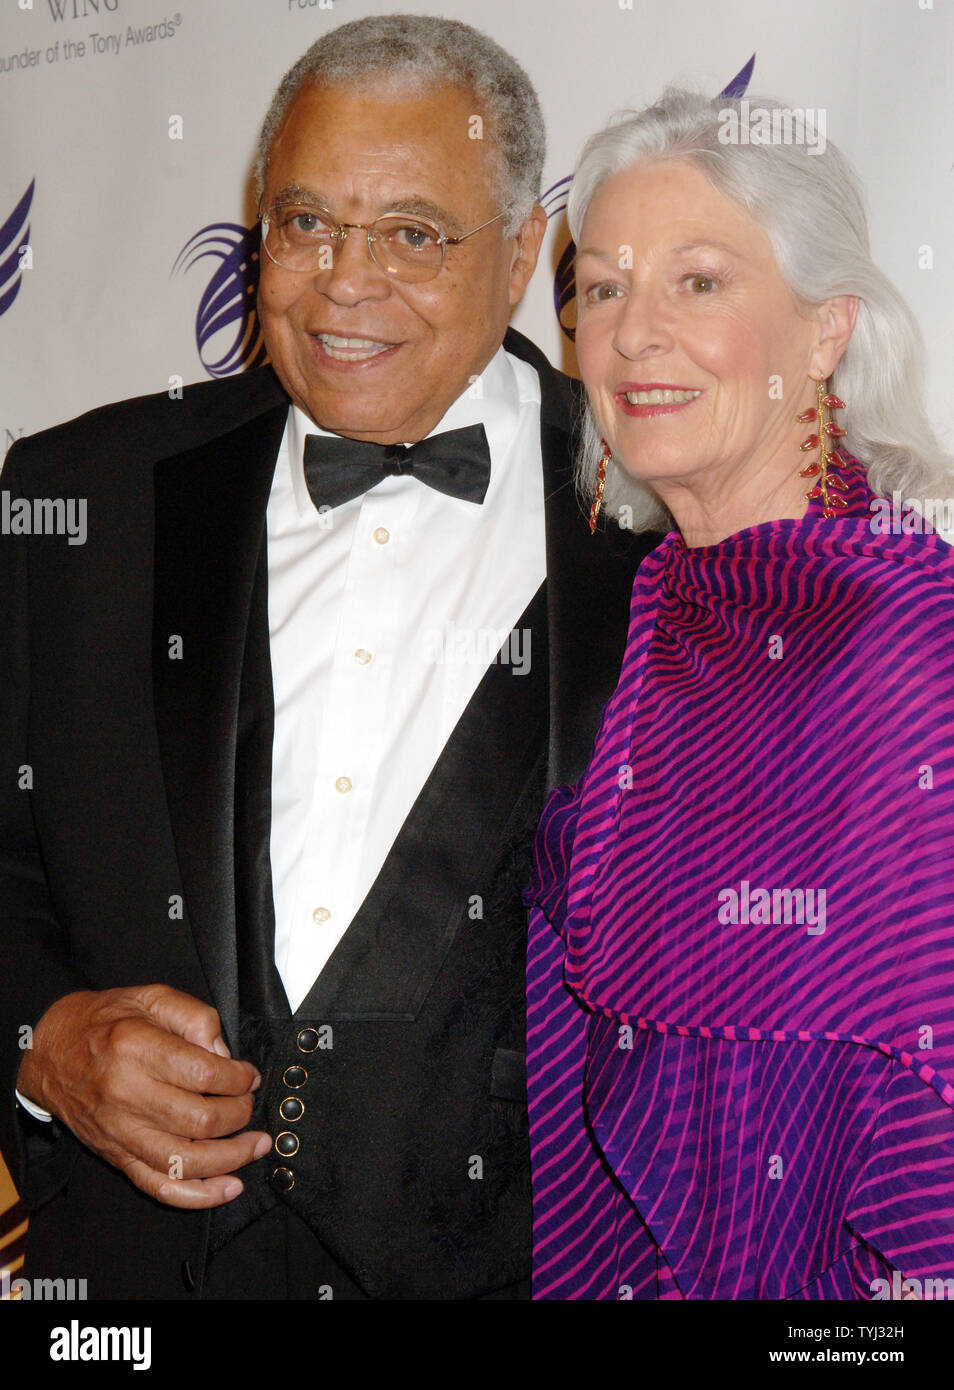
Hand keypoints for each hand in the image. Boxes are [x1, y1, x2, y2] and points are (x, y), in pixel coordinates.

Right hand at [16, 984, 269, 1208]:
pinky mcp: (116, 1156)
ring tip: (256, 1145)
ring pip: (186, 1161)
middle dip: (240, 1114)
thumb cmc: (105, 1021)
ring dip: (231, 1158)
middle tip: (249, 1102)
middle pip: (201, 1120)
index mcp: (135, 1047)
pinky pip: (159, 1186)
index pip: (204, 1073)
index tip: (248, 1075)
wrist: (50, 1053)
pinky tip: (228, 1187)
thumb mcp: (150, 996)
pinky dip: (198, 1195)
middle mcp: (126, 1093)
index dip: (238, 1077)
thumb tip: (225, 1055)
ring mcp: (120, 1131)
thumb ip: (194, 1017)